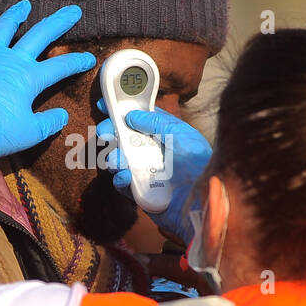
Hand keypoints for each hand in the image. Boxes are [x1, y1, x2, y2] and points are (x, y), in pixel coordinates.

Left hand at [0, 1, 94, 161]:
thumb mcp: (30, 132)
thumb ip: (49, 122)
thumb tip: (62, 116)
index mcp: (30, 78)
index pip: (60, 66)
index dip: (77, 62)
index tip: (89, 59)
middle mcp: (12, 60)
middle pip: (40, 35)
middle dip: (59, 22)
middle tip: (73, 11)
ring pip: (5, 27)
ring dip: (17, 15)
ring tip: (25, 5)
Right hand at [97, 103, 211, 243]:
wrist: (201, 201)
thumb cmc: (197, 165)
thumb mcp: (179, 134)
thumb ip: (155, 122)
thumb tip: (131, 116)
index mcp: (164, 135)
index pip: (140, 118)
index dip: (123, 110)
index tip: (104, 104)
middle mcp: (154, 152)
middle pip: (124, 137)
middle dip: (111, 132)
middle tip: (104, 132)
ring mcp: (146, 172)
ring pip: (120, 159)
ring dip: (114, 157)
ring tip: (117, 160)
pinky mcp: (141, 192)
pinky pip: (123, 183)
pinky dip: (120, 179)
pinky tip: (125, 177)